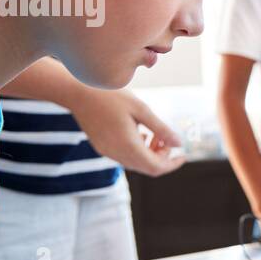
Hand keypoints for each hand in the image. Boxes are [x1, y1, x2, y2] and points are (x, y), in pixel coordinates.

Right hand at [69, 89, 183, 176]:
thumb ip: (161, 129)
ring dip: (149, 153)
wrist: (77, 92)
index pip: (156, 167)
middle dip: (161, 157)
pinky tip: (139, 133)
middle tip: (166, 138)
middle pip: (146, 167)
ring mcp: (107, 152)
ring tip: (154, 133)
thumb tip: (179, 143)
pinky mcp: (101, 147)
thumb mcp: (141, 109)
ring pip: (135, 163)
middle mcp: (116, 153)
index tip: (183, 155)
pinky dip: (137, 150)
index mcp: (128, 145)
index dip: (172, 164)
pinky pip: (124, 157)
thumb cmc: (111, 96)